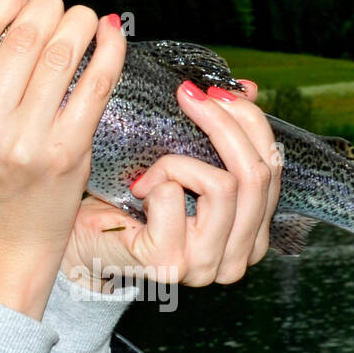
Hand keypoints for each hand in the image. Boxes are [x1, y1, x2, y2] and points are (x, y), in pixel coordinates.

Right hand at [0, 0, 127, 317]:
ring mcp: (27, 141)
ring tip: (85, 19)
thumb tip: (17, 15)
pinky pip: (95, 85)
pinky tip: (111, 36)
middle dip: (49, 6)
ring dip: (81, 22)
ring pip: (62, 53)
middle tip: (58, 8)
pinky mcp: (68, 153)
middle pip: (25, 34)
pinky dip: (109, 51)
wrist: (3, 244)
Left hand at [60, 79, 280, 293]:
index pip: (273, 168)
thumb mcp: (184, 162)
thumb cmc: (130, 200)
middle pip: (256, 174)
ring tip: (150, 167)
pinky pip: (174, 197)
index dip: (250, 121)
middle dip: (221, 123)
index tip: (216, 90)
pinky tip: (137, 191)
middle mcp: (239, 256)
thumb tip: (250, 88)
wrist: (80, 237)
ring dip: (179, 160)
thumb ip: (222, 135)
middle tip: (187, 94)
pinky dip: (154, 180)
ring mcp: (206, 264)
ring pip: (223, 185)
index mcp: (252, 233)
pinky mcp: (168, 262)